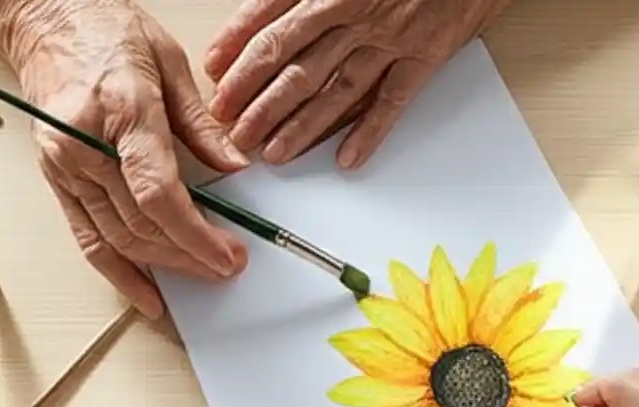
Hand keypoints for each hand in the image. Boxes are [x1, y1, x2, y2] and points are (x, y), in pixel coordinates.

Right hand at [0, 0, 252, 317]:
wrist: (46, 19)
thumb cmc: (107, 33)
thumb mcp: (170, 64)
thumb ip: (203, 125)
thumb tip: (236, 168)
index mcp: (122, 112)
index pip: (159, 193)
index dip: (196, 234)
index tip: (227, 254)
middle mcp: (85, 144)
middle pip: (142, 223)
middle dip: (189, 254)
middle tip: (228, 266)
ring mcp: (65, 166)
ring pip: (117, 237)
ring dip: (163, 266)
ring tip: (200, 276)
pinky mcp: (56, 179)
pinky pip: (87, 237)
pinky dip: (118, 271)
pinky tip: (145, 294)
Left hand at [204, 0, 511, 168]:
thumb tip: (268, 6)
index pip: (271, 23)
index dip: (237, 53)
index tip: (215, 78)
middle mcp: (356, 13)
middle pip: (295, 66)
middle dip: (258, 103)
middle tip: (234, 132)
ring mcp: (390, 40)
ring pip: (334, 90)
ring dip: (300, 125)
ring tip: (273, 152)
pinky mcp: (424, 58)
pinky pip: (391, 102)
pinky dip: (369, 133)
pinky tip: (346, 158)